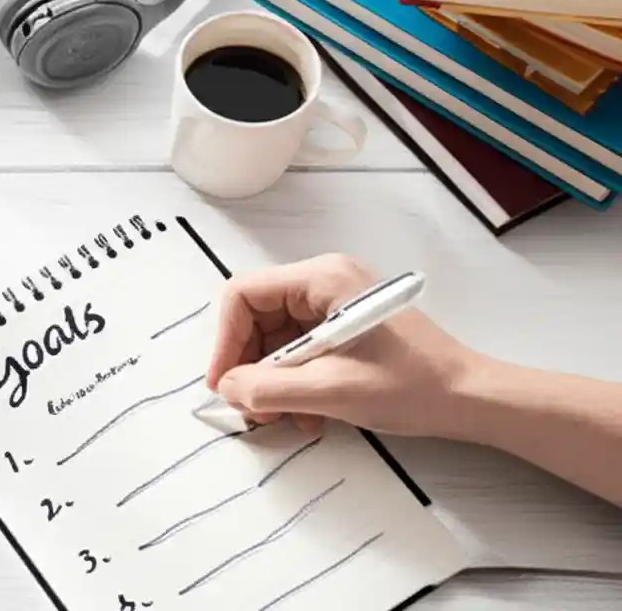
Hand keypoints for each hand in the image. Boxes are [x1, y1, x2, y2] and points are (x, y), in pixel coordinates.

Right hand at [206, 254, 478, 438]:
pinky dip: (293, 383)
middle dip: (249, 365)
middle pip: (257, 317)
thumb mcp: (330, 390)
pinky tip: (305, 414)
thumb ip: (268, 388)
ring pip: (276, 338)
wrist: (471, 399)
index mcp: (321, 279)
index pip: (244, 295)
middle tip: (249, 407)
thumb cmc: (413, 386)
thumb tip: (227, 387)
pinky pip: (300, 351)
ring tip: (279, 417)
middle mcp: (325, 282)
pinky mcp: (346, 329)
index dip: (225, 340)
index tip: (224, 383)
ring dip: (271, 381)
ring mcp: (336, 305)